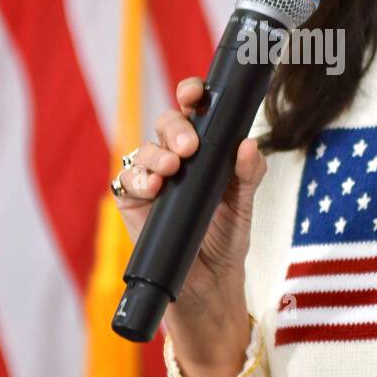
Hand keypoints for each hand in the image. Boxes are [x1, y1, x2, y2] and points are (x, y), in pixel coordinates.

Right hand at [112, 76, 267, 371]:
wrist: (209, 283)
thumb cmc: (227, 237)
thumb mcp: (244, 204)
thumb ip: (249, 173)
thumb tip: (248, 144)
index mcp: (204, 148)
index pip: (194, 111)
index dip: (192, 94)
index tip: (195, 93)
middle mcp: (175, 157)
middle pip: (166, 123)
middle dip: (175, 128)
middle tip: (189, 148)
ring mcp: (152, 178)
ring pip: (145, 149)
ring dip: (156, 155)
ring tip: (172, 170)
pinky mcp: (132, 201)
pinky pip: (126, 179)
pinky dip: (138, 179)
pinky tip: (153, 188)